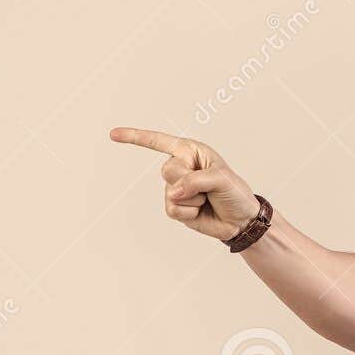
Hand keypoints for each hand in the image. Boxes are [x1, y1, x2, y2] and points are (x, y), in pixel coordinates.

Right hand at [109, 128, 261, 242]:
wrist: (240, 220)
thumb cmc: (234, 193)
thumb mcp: (221, 179)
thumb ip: (195, 181)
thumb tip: (173, 192)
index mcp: (191, 151)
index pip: (159, 141)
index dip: (135, 137)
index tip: (113, 134)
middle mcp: (181, 166)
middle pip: (167, 171)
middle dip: (189, 181)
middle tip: (207, 188)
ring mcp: (176, 187)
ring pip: (170, 192)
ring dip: (193, 200)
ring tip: (206, 199)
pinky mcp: (176, 206)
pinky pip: (172, 209)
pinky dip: (188, 213)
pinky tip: (200, 211)